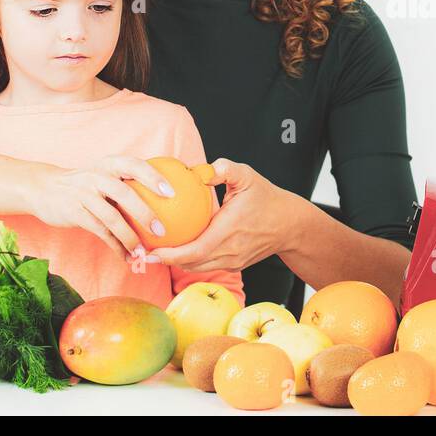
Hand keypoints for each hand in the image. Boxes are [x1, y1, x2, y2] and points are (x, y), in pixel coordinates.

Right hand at [25, 155, 171, 254]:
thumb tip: (166, 197)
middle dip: (145, 213)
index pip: (134, 165)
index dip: (153, 177)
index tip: (171, 192)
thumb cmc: (85, 183)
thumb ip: (127, 181)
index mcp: (109, 164)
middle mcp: (97, 176)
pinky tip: (126, 257)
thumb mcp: (103, 174)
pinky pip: (99, 231)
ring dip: (130, 237)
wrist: (44, 188)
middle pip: (124, 193)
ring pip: (111, 217)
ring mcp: (84, 194)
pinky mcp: (74, 212)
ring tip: (144, 252)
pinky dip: (115, 245)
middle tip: (162, 231)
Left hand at [152, 158, 301, 272]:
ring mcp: (234, 260)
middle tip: (144, 252)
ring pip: (199, 267)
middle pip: (192, 263)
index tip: (152, 250)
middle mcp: (231, 250)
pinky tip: (180, 251)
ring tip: (157, 254)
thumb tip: (200, 168)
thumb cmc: (267, 198)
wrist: (290, 225)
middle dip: (166, 261)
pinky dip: (192, 261)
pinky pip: (209, 265)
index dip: (171, 254)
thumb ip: (225, 169)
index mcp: (229, 230)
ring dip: (177, 263)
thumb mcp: (248, 177)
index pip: (195, 249)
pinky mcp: (236, 264)